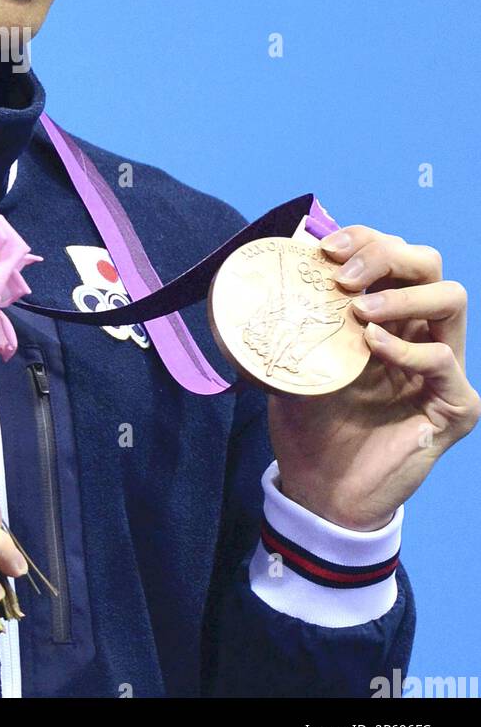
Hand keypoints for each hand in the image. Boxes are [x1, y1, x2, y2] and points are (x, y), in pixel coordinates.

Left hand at [267, 224, 479, 530]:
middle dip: (387, 254)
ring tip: (358, 309)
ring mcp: (444, 368)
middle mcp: (421, 332)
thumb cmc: (311, 421)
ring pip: (451, 299)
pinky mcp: (455, 406)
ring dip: (402, 294)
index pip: (394, 254)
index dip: (365, 239)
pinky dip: (408, 348)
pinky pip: (445, 362)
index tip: (325, 249)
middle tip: (345, 275)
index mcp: (389, 314)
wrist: (320, 487)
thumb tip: (270, 267)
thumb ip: (297, 315)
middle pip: (429, 264)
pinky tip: (371, 345)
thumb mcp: (296, 356)